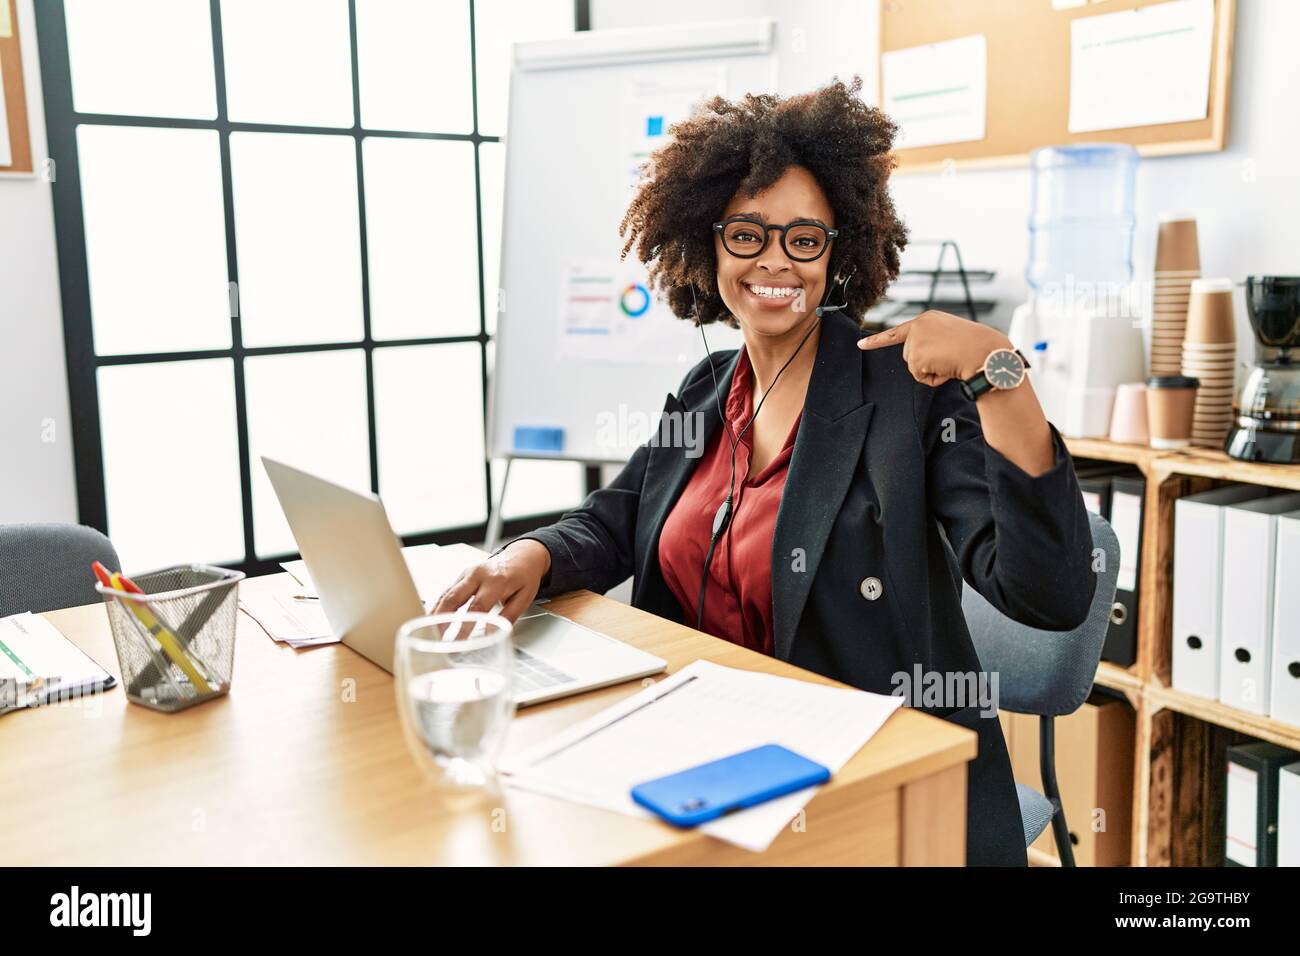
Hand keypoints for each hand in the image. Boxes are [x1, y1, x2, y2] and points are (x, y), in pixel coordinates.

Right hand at [430, 539, 551, 626]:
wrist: (522, 556)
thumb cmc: (524, 577)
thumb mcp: (524, 597)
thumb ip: (509, 616)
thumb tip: (493, 634)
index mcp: (496, 580)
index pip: (477, 606)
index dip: (466, 625)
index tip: (459, 641)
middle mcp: (478, 574)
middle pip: (454, 597)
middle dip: (442, 618)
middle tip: (435, 637)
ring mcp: (467, 573)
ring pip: (446, 593)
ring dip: (435, 613)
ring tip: (427, 632)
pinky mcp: (462, 576)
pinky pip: (447, 591)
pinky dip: (437, 606)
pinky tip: (431, 619)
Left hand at [857, 310, 1010, 386]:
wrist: (986, 353)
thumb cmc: (976, 347)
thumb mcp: (952, 336)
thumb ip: (933, 342)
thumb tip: (922, 360)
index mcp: (928, 318)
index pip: (897, 331)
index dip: (877, 340)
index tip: (860, 345)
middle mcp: (918, 325)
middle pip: (909, 355)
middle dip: (926, 362)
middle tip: (950, 357)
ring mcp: (916, 340)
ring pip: (913, 367)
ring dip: (931, 370)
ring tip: (950, 361)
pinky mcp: (916, 356)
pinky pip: (919, 376)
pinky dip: (933, 379)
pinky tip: (947, 368)